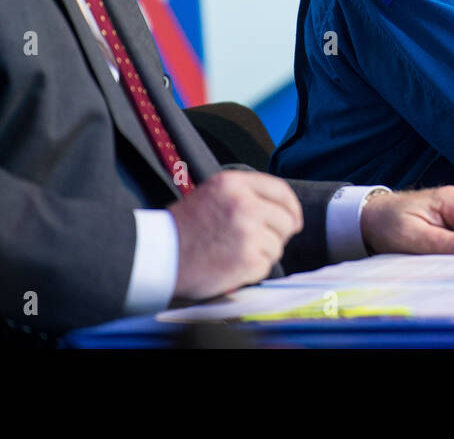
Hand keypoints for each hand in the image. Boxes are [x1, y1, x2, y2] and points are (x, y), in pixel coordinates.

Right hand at [168, 170, 302, 300]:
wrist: (158, 255)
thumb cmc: (182, 229)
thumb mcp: (212, 195)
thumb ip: (246, 195)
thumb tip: (285, 211)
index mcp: (234, 183)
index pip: (280, 190)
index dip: (292, 207)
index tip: (294, 219)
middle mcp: (243, 204)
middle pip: (285, 220)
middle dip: (277, 234)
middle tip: (256, 243)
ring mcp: (247, 231)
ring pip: (277, 245)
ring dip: (261, 254)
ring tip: (234, 254)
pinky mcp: (246, 258)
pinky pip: (265, 266)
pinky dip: (252, 270)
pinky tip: (231, 266)